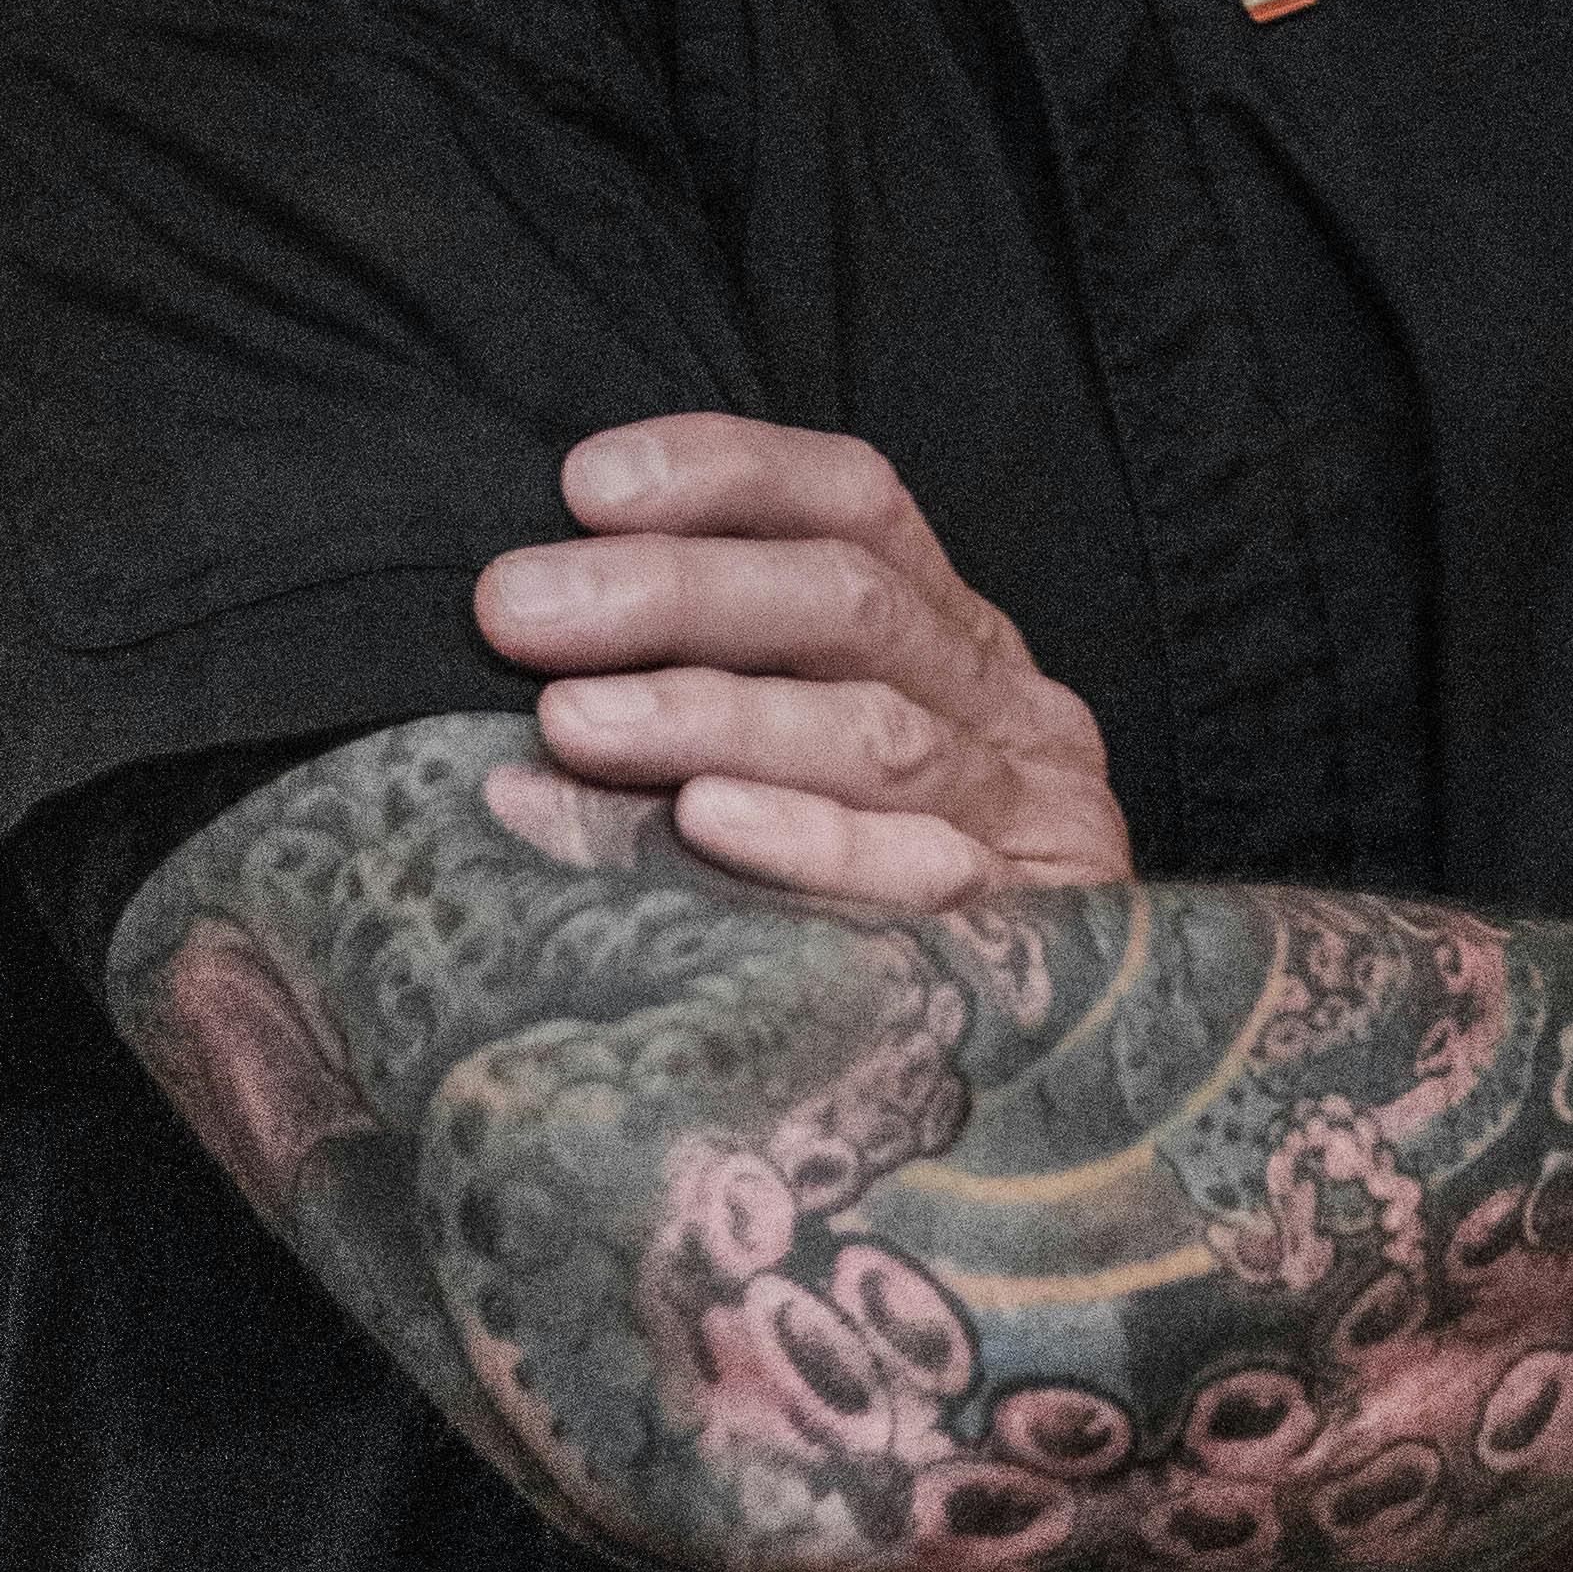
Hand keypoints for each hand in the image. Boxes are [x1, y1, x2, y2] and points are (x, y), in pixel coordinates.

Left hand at [471, 421, 1133, 914]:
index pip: (857, 504)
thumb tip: (523, 647)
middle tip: (516, 606)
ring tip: (572, 720)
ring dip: (712, 715)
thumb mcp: (802, 769)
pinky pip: (923, 876)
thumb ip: (715, 692)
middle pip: (851, 603)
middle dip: (673, 591)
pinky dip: (811, 843)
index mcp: (953, 640)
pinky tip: (706, 822)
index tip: (581, 484)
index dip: (727, 475)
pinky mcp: (1038, 937)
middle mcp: (1009, 709)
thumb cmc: (862, 910)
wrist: (1056, 1096)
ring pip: (875, 732)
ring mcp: (1033, 820)